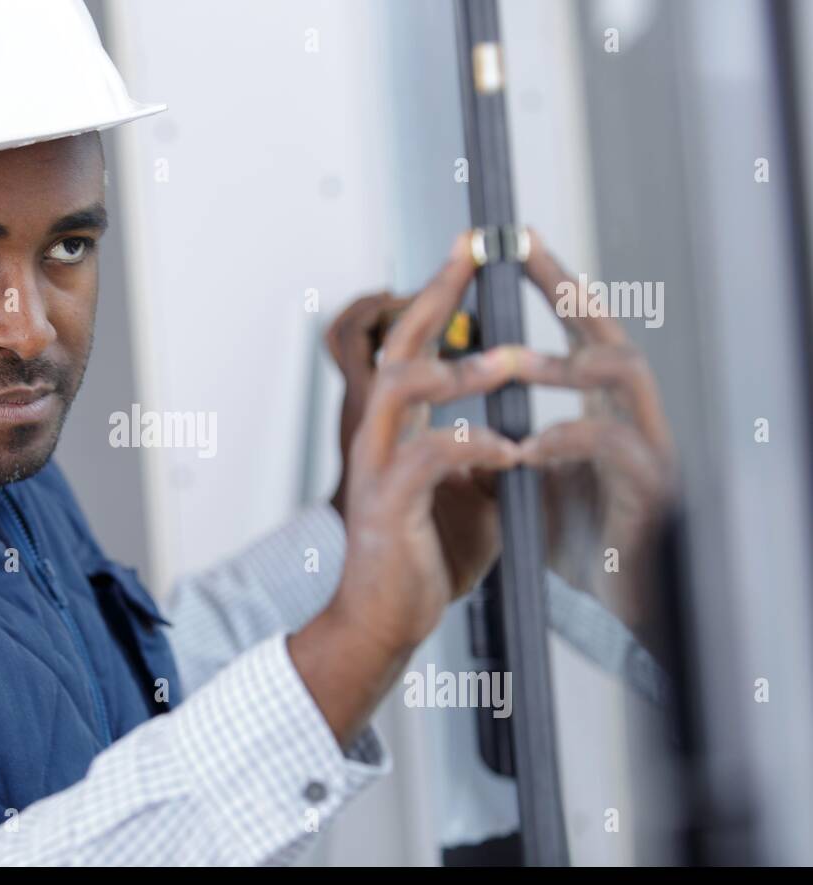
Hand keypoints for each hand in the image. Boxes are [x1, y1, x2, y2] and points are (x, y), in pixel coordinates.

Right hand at [292, 234, 563, 745]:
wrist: (382, 622)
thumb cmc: (423, 558)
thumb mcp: (466, 496)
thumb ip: (482, 457)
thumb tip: (519, 430)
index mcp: (397, 430)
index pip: (416, 347)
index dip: (442, 298)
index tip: (471, 252)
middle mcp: (378, 437)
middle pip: (400, 346)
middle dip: (438, 296)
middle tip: (472, 252)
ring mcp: (376, 468)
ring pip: (404, 392)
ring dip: (459, 370)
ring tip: (510, 359)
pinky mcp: (385, 505)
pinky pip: (426, 458)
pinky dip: (470, 446)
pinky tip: (509, 450)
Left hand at [516, 230, 678, 635]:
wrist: (615, 606)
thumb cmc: (578, 540)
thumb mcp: (531, 480)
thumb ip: (507, 439)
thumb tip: (456, 411)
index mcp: (599, 408)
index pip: (576, 332)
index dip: (548, 285)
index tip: (510, 244)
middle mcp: (628, 415)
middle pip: (606, 330)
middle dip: (564, 288)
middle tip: (522, 251)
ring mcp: (645, 447)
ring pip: (619, 373)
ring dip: (560, 363)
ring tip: (511, 362)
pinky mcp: (648, 490)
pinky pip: (613, 444)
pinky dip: (568, 438)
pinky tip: (530, 446)